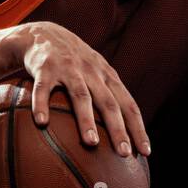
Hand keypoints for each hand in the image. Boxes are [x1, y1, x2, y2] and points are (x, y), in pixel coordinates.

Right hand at [17, 21, 149, 156]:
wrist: (42, 34)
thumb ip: (107, 97)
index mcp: (107, 76)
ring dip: (87, 120)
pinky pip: (43, 88)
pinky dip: (41, 104)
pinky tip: (42, 122)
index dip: (137, 128)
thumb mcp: (95, 74)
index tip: (145, 152)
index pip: (128, 105)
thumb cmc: (74, 63)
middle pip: (109, 103)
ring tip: (91, 143)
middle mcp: (92, 71)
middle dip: (118, 129)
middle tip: (123, 153)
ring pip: (81, 96)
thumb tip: (121, 136)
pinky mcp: (44, 67)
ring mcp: (69, 68)